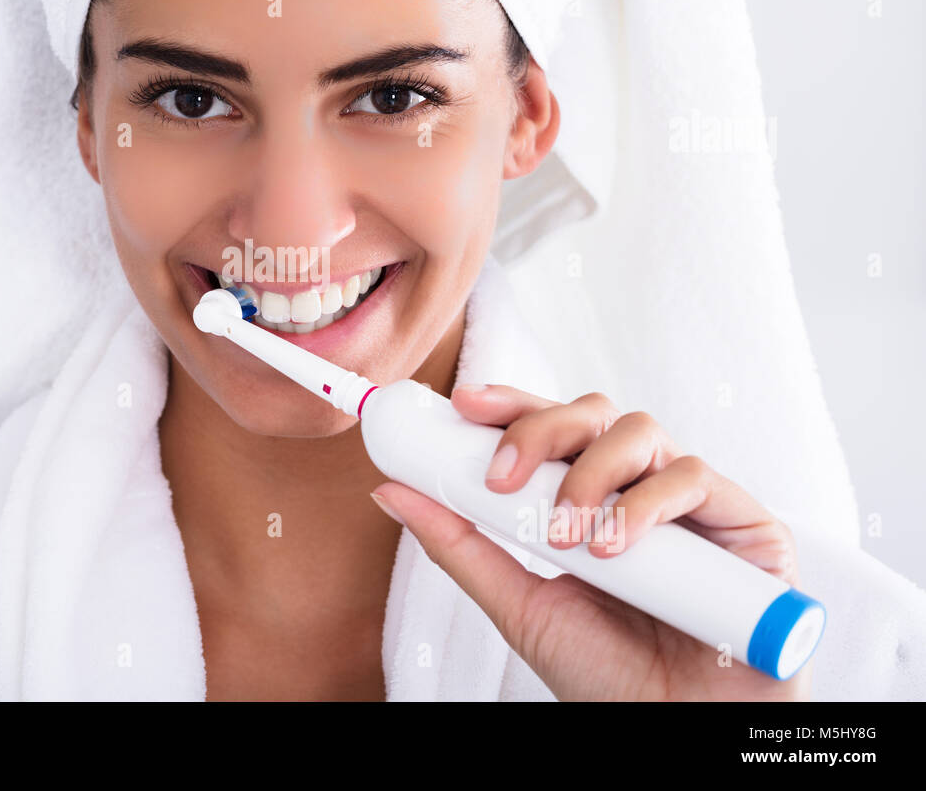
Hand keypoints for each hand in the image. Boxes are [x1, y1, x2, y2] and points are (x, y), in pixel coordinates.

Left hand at [369, 384, 810, 700]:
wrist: (674, 733)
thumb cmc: (605, 675)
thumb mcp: (518, 605)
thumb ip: (460, 545)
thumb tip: (391, 491)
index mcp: (590, 498)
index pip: (550, 428)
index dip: (510, 405)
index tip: (463, 404)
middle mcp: (641, 488)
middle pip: (592, 413)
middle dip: (540, 431)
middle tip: (502, 479)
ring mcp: (693, 503)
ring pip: (640, 432)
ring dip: (590, 476)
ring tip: (567, 538)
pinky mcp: (746, 525)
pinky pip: (696, 476)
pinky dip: (647, 501)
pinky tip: (616, 545)